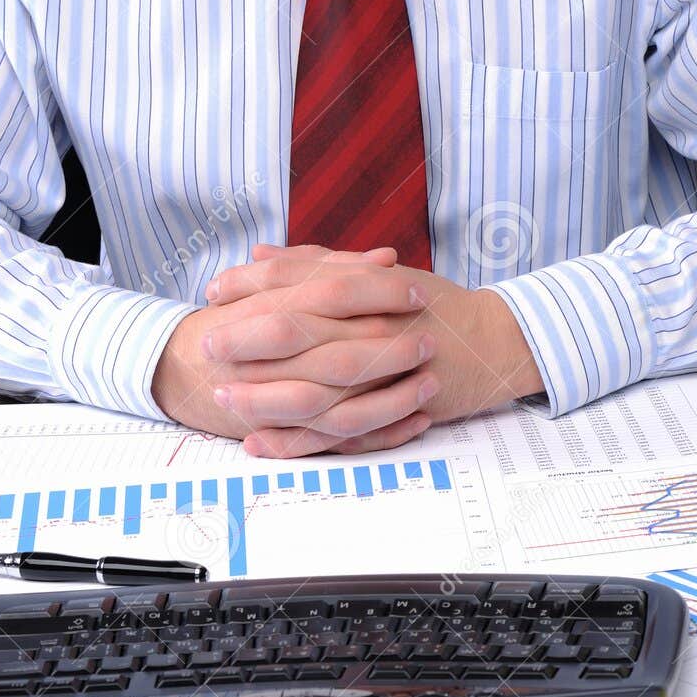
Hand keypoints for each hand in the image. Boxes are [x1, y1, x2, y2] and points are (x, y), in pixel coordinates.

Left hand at [202, 245, 544, 457]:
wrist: (492, 341)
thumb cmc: (429, 303)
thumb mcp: (376, 273)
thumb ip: (314, 263)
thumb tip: (257, 254)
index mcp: (364, 288)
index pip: (296, 280)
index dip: (249, 284)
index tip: (212, 292)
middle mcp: (371, 326)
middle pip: (296, 331)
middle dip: (244, 340)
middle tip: (205, 347)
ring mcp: (384, 372)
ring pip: (313, 388)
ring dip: (262, 396)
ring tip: (222, 398)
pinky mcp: (391, 411)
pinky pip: (337, 433)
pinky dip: (295, 440)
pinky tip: (258, 442)